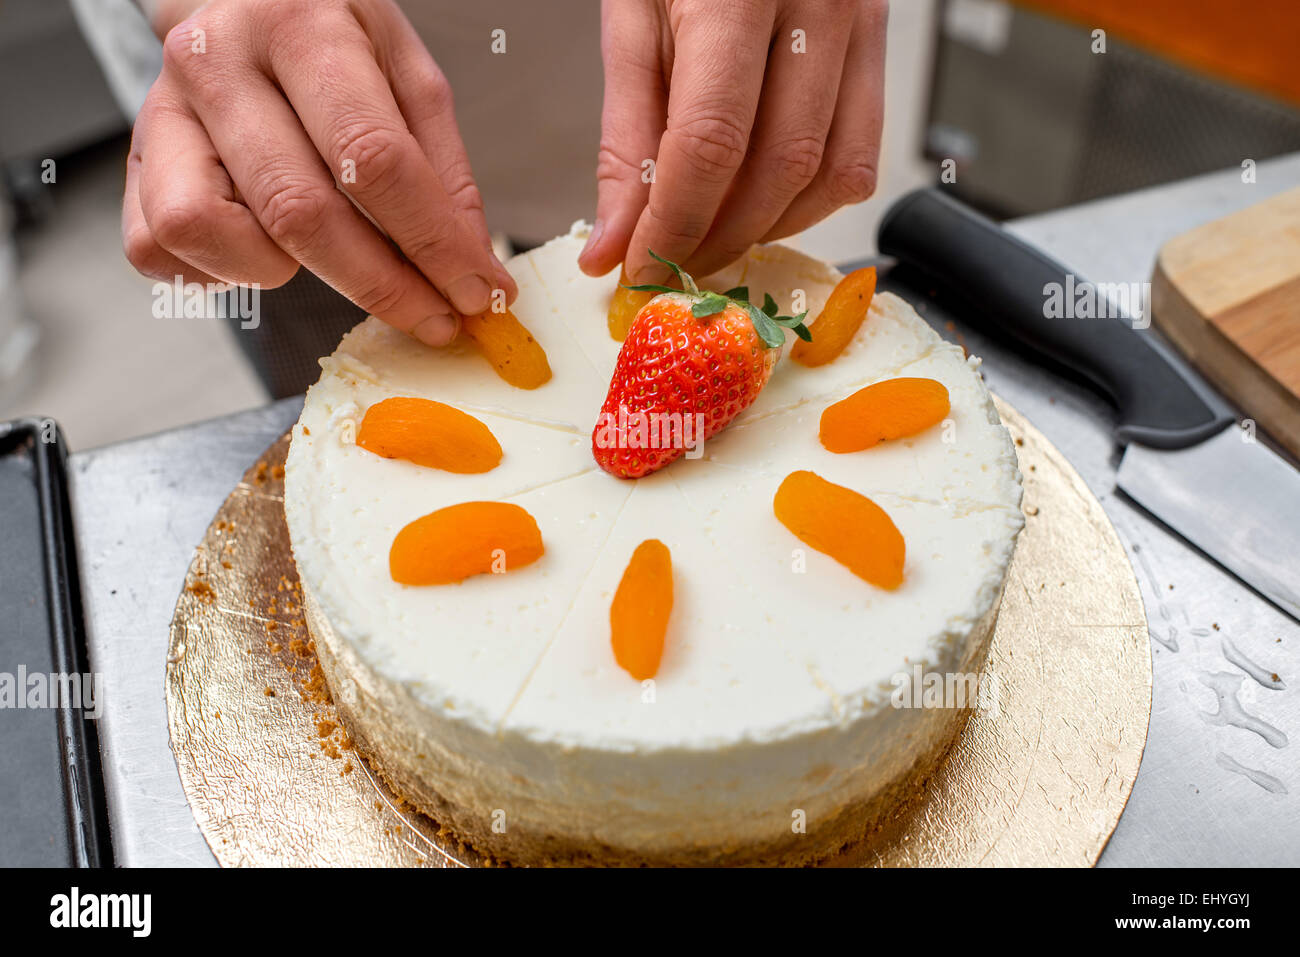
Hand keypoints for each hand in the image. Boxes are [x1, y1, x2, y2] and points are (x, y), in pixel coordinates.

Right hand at [123, 0, 514, 345]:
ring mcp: (161, 111)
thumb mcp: (409, 77)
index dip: (432, 244)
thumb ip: (444, 174)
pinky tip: (268, 247)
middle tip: (434, 318)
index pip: (372, 158)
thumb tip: (472, 273)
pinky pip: (161, 248)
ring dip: (283, 270)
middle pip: (299, 209)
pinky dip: (222, 271)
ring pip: (209, 230)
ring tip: (328, 250)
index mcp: (299, 24)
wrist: (245, 4)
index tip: (476, 295)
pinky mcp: (133, 162)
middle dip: (382, 285)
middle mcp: (217, 60)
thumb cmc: (334, 44)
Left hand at [580, 0, 886, 282]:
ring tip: (710, 238)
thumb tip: (615, 242)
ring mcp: (859, 23)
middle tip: (670, 267)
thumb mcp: (632, 19)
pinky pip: (859, 155)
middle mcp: (814, 6)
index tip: (640, 270)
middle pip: (775, 170)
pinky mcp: (879, 43)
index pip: (711, 144)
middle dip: (716, 239)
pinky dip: (808, 202)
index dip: (674, 226)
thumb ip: (625, 137)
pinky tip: (761, 203)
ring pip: (830, 175)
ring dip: (764, 229)